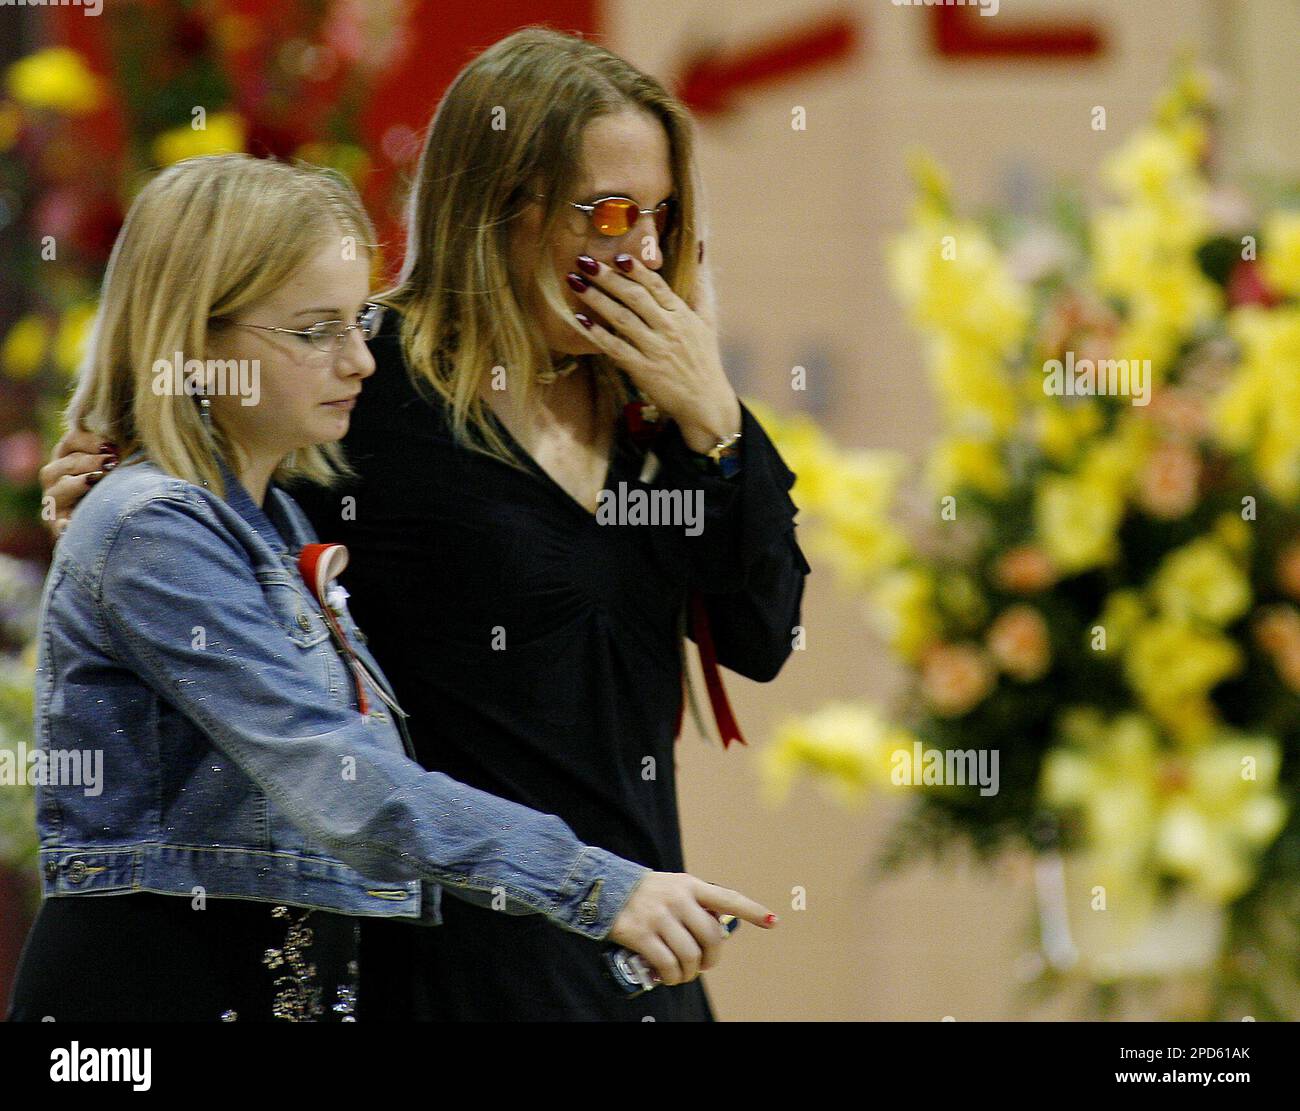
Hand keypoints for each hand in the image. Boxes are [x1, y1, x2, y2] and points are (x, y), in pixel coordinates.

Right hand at [38, 426, 116, 538]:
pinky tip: (69, 524)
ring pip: (56, 490)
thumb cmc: (126, 484)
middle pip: (65, 464)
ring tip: (96, 480)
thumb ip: (118, 449)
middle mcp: (56, 477)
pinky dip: (63, 525)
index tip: (114, 447)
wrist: (123, 521)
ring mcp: (56, 502)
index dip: (90, 441)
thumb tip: (127, 431)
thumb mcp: (122, 464)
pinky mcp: (60, 526)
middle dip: (90, 461)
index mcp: (69, 456)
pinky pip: (58, 526)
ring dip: (77, 484)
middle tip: (112, 463)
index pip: (71, 441)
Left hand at [568, 250, 739, 453]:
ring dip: (596, 299)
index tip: (618, 256)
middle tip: (583, 261)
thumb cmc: (704, 360)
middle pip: (634, 297)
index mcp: (682, 315)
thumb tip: (701, 248)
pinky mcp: (643, 370)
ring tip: (575, 283)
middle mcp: (669, 329)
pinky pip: (616, 348)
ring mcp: (655, 350)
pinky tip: (579, 321)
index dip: (637, 270)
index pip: (657, 285)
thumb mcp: (707, 321)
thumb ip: (700, 286)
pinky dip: (597, 334)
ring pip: (621, 319)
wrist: (705, 403)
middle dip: (607, 277)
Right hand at [607, 871, 775, 986]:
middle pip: (712, 937)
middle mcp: (678, 899)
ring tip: (683, 975)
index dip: (752, 911)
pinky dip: (672, 977)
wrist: (604, 888)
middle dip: (713, 959)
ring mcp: (660, 916)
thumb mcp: (674, 887)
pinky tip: (669, 977)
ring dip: (690, 973)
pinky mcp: (642, 934)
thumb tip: (717, 933)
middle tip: (705, 965)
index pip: (728, 898)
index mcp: (690, 885)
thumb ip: (695, 903)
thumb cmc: (646, 892)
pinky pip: (667, 964)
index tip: (774, 921)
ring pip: (690, 955)